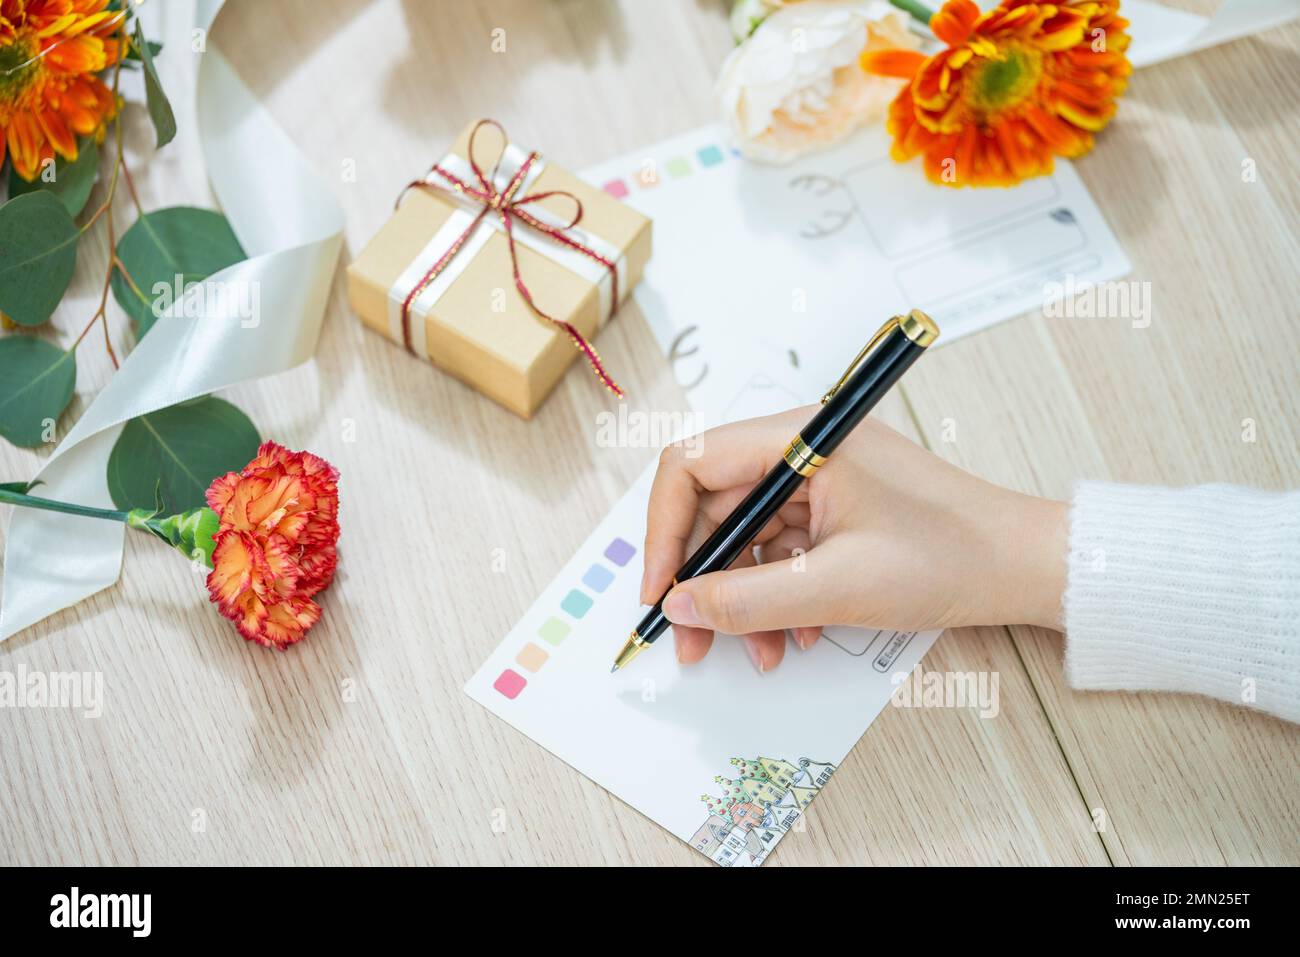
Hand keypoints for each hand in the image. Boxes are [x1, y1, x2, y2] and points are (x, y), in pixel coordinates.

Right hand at [641, 407, 1067, 671]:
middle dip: (703, 579)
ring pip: (745, 538)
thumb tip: (678, 605)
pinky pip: (778, 551)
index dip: (664, 530)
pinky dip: (776, 596)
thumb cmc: (949, 558)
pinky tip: (799, 634)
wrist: (1025, 567)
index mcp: (799, 438)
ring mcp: (817, 478)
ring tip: (763, 653)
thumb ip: (747, 600)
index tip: (661, 592)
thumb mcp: (837, 587)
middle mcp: (800, 448)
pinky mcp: (833, 508)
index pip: (691, 466)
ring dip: (743, 599)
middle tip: (695, 643)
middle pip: (715, 508)